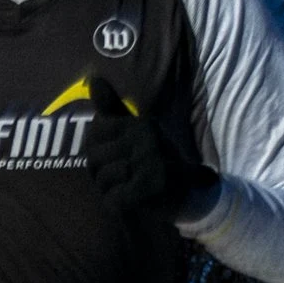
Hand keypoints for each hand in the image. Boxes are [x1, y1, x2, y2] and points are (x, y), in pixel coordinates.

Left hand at [87, 79, 216, 221]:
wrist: (190, 195)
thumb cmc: (155, 161)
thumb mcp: (136, 131)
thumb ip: (112, 109)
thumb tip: (93, 79)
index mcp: (143, 124)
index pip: (96, 132)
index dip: (96, 148)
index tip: (113, 155)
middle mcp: (148, 140)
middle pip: (94, 156)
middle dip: (100, 171)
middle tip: (120, 175)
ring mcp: (151, 164)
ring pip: (103, 178)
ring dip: (108, 188)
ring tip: (127, 186)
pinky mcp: (151, 189)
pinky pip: (112, 198)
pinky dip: (117, 203)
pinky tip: (131, 200)